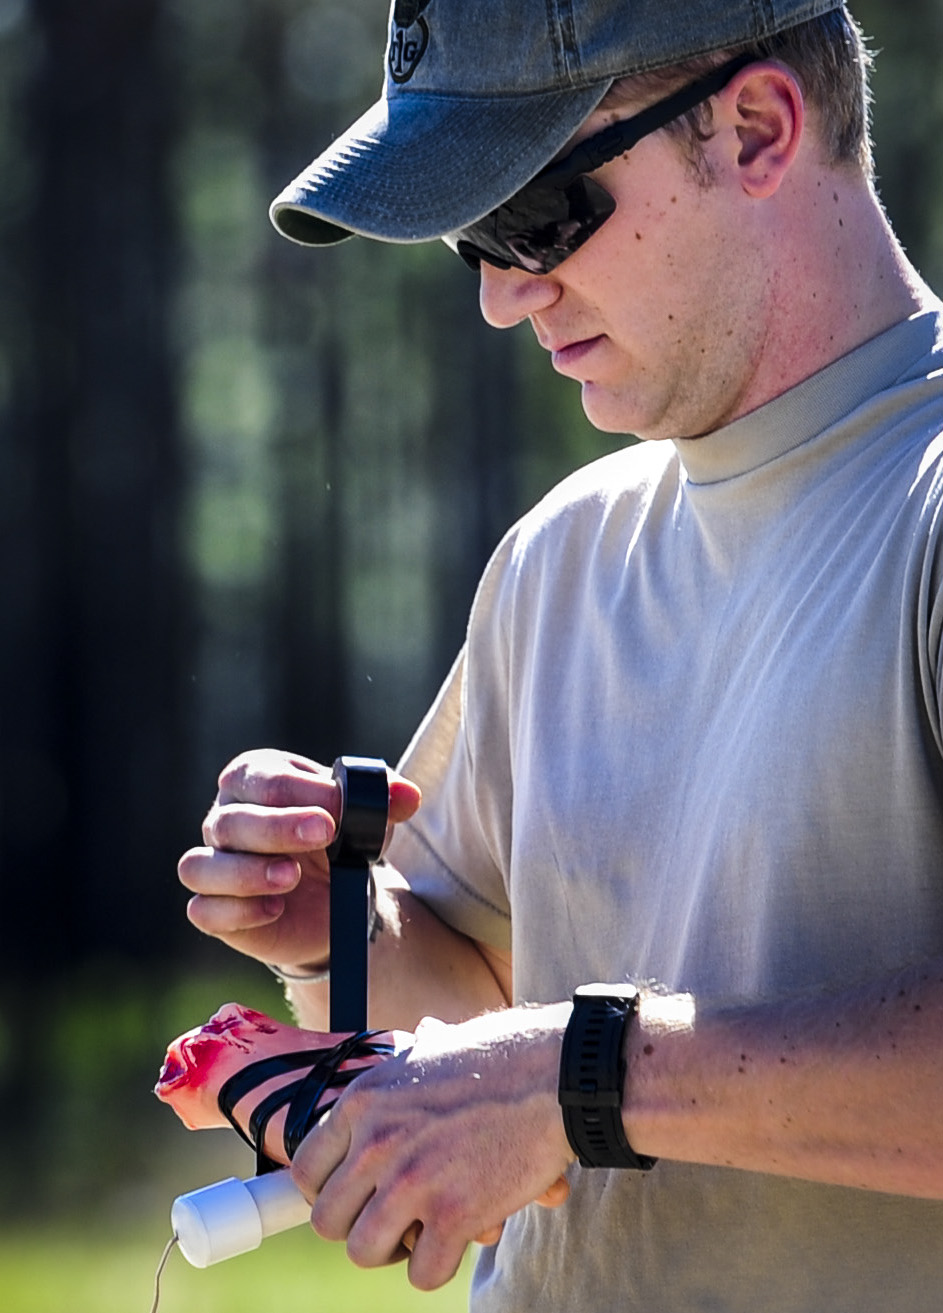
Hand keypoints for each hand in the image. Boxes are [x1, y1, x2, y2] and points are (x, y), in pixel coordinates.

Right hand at [178, 749, 421, 968]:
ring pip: (201, 867)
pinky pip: (203, 911)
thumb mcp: (366, 815)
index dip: (304, 792)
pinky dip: (235, 912)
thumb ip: (383, 800)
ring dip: (245, 872)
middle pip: (232, 820)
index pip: (266, 778)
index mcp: (255, 778)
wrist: (334, 896)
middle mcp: (224, 818)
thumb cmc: (340, 838)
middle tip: (325, 834)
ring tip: (292, 877)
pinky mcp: (214, 910)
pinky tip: (274, 910)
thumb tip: (408, 797)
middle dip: (279, 827)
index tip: (340, 809)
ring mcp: (213, 864)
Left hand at [289, 1006, 574, 1290]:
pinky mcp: (455, 1214)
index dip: (327, 1193)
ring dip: (393, 1251)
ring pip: (365, 1252)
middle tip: (393, 1219)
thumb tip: (420, 1035)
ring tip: (423, 1232)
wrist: (558, 1074)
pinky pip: (422, 1272)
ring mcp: (413, 1180)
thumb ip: (412, 1058)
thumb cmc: (504, 1055)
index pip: (306, 1170)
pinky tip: (459, 1240)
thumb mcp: (437, 1048)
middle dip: (358, 1227)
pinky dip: (438, 1267)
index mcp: (364, 1101)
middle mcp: (377, 1141)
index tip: (354, 1198)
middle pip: (328, 1220)